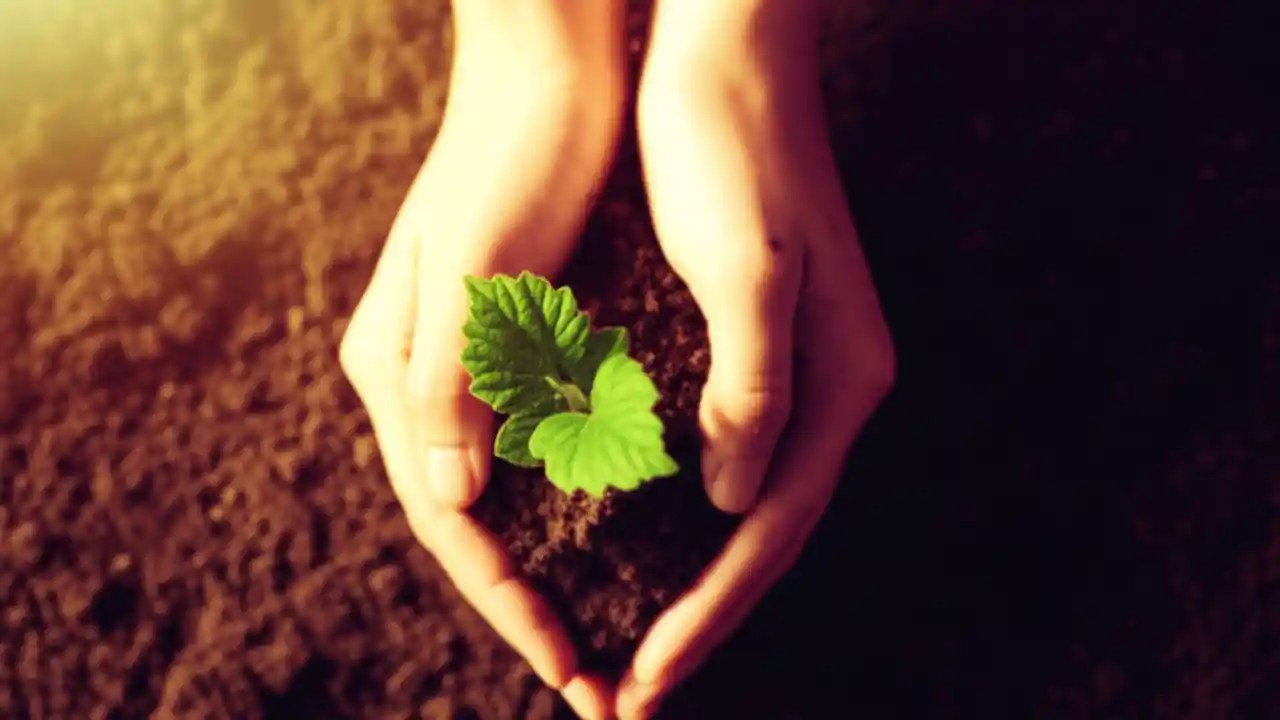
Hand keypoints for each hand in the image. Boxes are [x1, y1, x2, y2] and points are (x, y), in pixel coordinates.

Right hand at [339, 3, 624, 716]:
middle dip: (527, 606)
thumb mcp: (481, 267)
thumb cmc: (517, 157)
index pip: (449, 521)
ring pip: (499, 494)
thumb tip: (451, 499)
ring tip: (596, 633)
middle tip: (591, 683)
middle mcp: (420, 379)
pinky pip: (529, 447)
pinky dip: (563, 506)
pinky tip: (605, 537)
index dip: (507, 602)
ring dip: (544, 568)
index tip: (569, 667)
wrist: (550, 66)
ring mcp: (462, 363)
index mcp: (396, 372)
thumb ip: (451, 382)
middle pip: (469, 522)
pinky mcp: (510, 344)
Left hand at [618, 2, 895, 714]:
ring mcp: (799, 366)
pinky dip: (682, 512)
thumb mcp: (746, 270)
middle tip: (630, 695)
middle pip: (764, 534)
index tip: (644, 681)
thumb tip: (730, 502)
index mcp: (839, 380)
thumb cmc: (732, 151)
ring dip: (691, 577)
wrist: (730, 55)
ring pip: (745, 503)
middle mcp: (830, 386)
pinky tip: (640, 535)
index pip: (769, 533)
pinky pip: (723, 454)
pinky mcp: (755, 342)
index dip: (708, 615)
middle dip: (700, 618)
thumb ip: (752, 392)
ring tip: (637, 639)